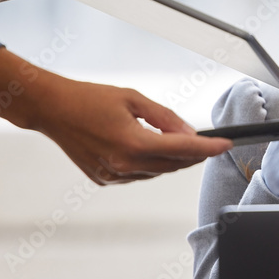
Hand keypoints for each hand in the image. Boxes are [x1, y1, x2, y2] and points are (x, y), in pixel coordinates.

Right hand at [0, 47, 231, 183]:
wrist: (51, 109)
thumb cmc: (90, 98)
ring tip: (175, 140)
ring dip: (173, 159)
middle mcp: (123, 164)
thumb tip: (190, 132)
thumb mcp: (134, 99)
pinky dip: (151, 163)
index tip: (227, 144)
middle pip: (175, 165)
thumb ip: (165, 118)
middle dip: (195, 154)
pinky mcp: (105, 179)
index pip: (184, 149)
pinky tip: (149, 148)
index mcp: (133, 143)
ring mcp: (113, 175)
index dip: (209, 147)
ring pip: (158, 172)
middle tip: (209, 142)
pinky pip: (140, 174)